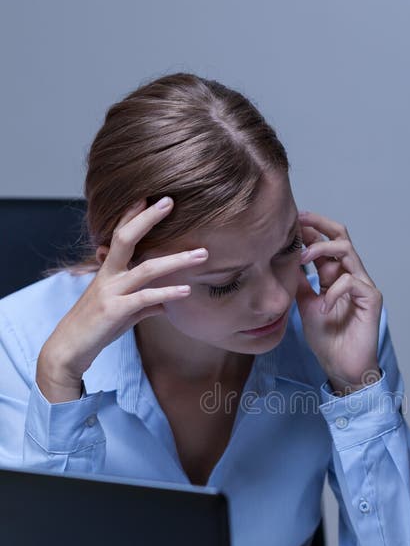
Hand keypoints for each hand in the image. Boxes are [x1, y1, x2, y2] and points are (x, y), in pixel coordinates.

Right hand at [36, 197, 207, 402]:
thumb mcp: (124, 312)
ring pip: (146, 269)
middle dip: (147, 218)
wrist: (70, 349)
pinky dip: (168, 294)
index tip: (148, 196)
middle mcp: (108, 276)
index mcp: (109, 271)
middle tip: (170, 201)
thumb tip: (165, 304)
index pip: (120, 235)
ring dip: (176, 260)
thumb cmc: (97, 328)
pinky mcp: (115, 311)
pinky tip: (186, 291)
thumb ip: (145, 304)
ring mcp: (111, 292)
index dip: (133, 214)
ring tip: (202, 254)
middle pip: (126, 238)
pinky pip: (146, 298)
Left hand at [295, 212, 382, 394]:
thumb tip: (284, 260)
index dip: (311, 229)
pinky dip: (332, 291)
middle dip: (320, 224)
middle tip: (299, 221)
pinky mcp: (371, 298)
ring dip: (321, 250)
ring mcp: (363, 285)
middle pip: (341, 236)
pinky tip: (323, 308)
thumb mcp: (305, 304)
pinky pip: (351, 282)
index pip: (326, 243)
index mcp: (335, 276)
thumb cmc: (327, 339)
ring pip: (347, 251)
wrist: (341, 366)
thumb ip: (299, 282)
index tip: (291, 222)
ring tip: (303, 260)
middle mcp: (351, 275)